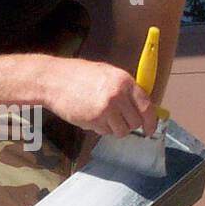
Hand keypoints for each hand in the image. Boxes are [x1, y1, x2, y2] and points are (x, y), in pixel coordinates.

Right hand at [43, 57, 157, 136]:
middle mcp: (118, 96)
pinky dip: (100, 128)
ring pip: (121, 131)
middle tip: (118, 120)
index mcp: (124, 81)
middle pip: (135, 122)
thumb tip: (140, 106)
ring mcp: (106, 109)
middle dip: (128, 124)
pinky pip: (105, 132)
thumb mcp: (107, 73)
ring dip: (113, 128)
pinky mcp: (94, 121)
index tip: (150, 129)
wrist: (53, 80)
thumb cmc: (78, 75)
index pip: (147, 106)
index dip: (151, 121)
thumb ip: (125, 89)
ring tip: (101, 115)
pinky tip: (90, 114)